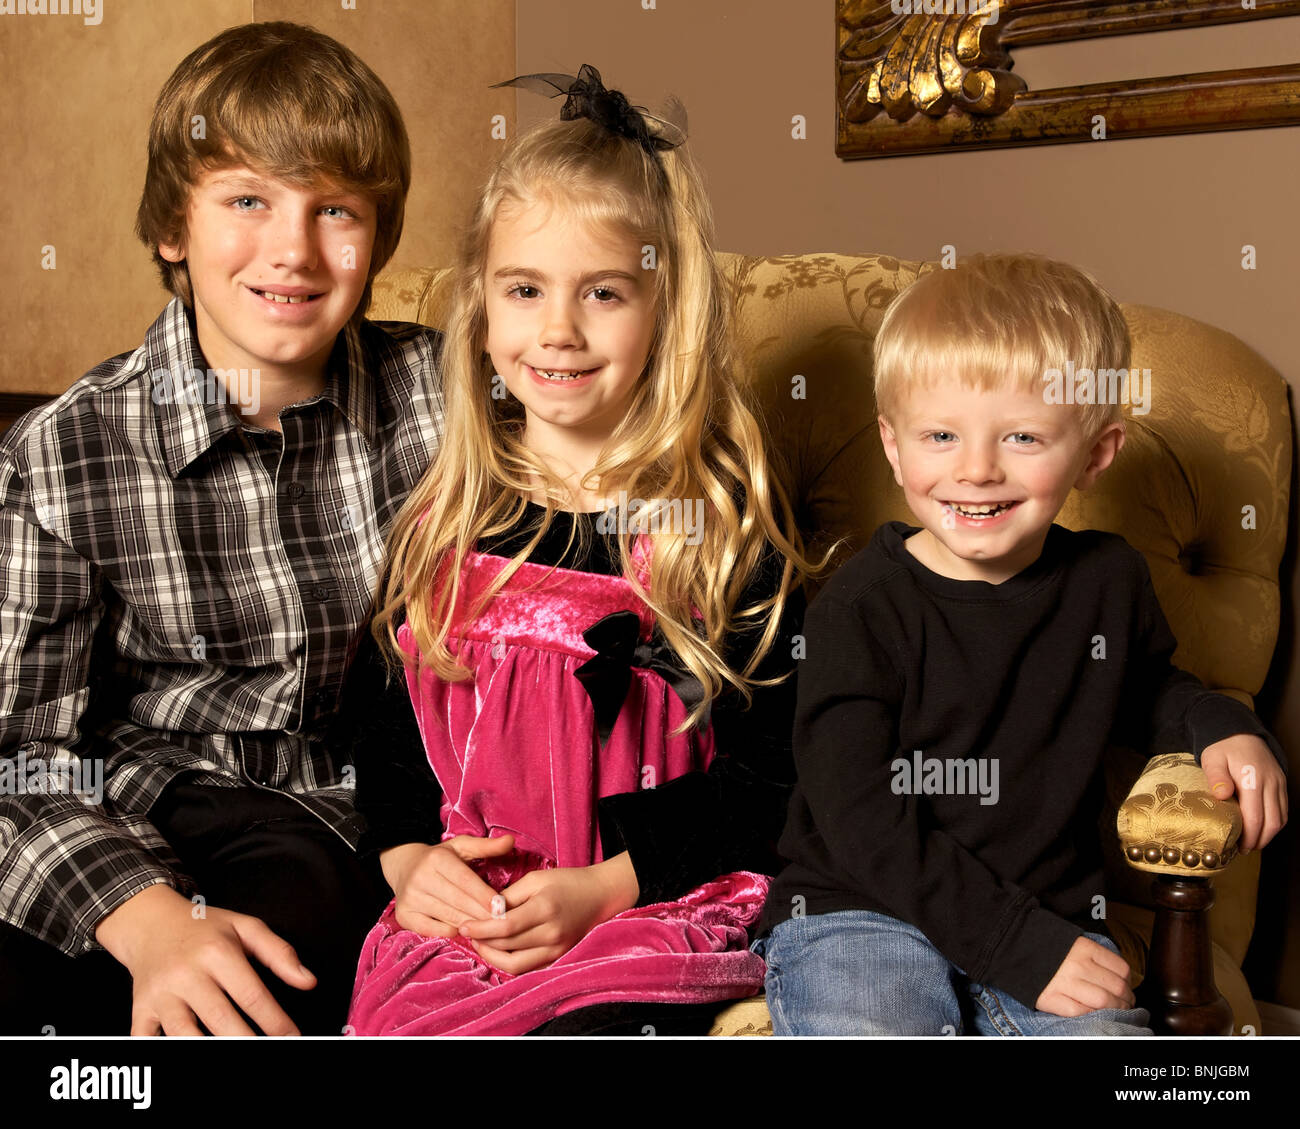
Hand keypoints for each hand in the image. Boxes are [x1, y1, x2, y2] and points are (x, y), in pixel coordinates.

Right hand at [94, 884, 313, 1035]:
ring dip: (210, 1049)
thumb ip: (280, 953)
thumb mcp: (245, 927)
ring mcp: (161, 994)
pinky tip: (189, 1053)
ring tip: (235, 1054)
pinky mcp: (141, 1009)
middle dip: (247, 1042)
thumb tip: (308, 981)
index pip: (252, 994)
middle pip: (221, 1020)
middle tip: (270, 1052)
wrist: (151, 923)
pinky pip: (148, 1039)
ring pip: (186, 1035)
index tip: (291, 1036)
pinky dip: (163, 1051)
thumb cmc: (204, 928)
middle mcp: (187, 974)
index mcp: (217, 953)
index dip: (275, 1021)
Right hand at [380, 833, 515, 938]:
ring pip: (447, 917)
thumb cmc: (441, 858)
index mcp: (436, 859)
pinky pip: (430, 930)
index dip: (484, 895)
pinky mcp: (404, 915)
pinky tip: (465, 933)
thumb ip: (487, 846)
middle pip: (458, 901)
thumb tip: (511, 841)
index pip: (465, 881)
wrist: (404, 866)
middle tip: (502, 923)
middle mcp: (420, 878)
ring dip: (470, 926)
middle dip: (482, 914)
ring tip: (489, 930)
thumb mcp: (462, 847)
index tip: (502, 907)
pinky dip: (449, 933)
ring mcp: (410, 898)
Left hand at [457, 852, 639, 974]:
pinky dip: (507, 962)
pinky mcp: (557, 958)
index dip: (480, 929)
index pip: (505, 926)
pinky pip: (526, 968)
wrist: (599, 896)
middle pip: (506, 946)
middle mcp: (551, 934)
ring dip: (491, 956)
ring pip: (514, 964)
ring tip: (479, 942)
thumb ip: (510, 896)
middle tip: (465, 932)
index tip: (463, 925)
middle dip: (481, 941)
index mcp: (545, 909)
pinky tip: (497, 950)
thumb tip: (485, 911)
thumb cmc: (567, 882)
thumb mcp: (537, 879)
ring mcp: (556, 950)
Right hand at [1035, 935, 1135, 1016]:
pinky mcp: (1051, 998)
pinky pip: (1081, 1012)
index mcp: (1085, 948)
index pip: (1121, 969)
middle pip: (1117, 987)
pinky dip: (1092, 1014)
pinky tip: (1094, 1012)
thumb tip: (1118, 977)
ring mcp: (1064, 983)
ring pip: (1104, 1002)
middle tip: (1125, 1003)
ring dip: (1116, 1009)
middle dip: (1126, 999)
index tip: (1126, 987)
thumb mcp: (1073, 941)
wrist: (1012, 946)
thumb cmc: (1046, 945)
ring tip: (1115, 1010)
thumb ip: (1094, 956)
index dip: (1128, 982)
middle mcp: (1077, 965)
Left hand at [1200, 734, 1287, 852]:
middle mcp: (1270, 783)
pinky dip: (1275, 822)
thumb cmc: (1222, 747)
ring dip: (1269, 834)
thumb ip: (1216, 778)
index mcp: (1252, 779)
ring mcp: (1278, 783)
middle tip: (1245, 850)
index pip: (1255, 817)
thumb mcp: (1212, 759)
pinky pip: (1283, 809)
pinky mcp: (1281, 783)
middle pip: (1272, 822)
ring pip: (1281, 817)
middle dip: (1260, 840)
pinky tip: (1262, 829)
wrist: (1239, 731)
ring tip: (1253, 843)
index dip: (1249, 836)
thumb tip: (1221, 796)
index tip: (1238, 847)